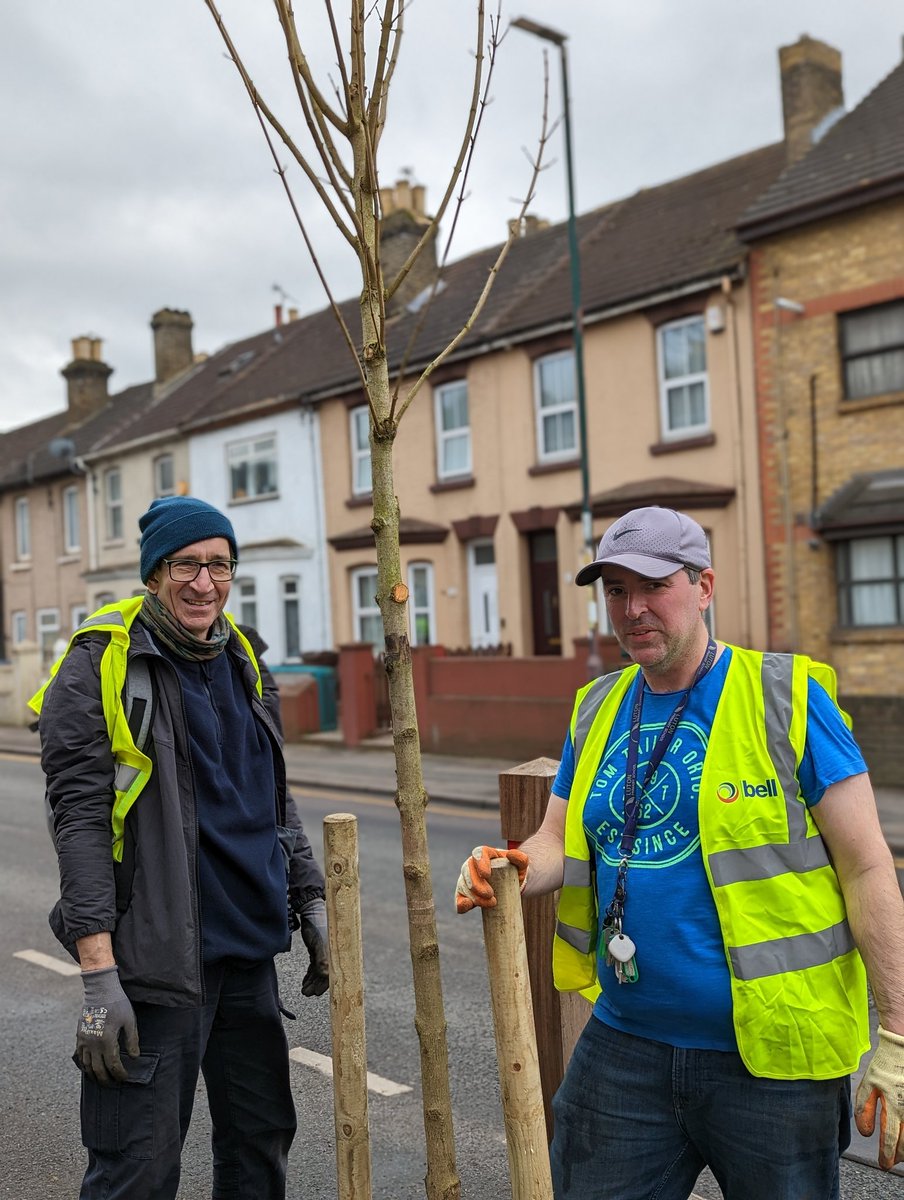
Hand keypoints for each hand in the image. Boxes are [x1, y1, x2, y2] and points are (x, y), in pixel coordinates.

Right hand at [77, 965, 139, 1085]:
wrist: (100, 989)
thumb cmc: (117, 1003)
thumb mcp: (129, 1020)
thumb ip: (132, 1040)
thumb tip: (134, 1057)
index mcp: (107, 1040)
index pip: (113, 1064)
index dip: (119, 1074)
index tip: (125, 1077)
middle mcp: (93, 1044)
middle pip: (98, 1069)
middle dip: (106, 1080)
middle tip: (113, 1084)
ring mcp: (84, 1040)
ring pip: (86, 1066)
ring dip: (94, 1075)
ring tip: (102, 1080)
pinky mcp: (79, 1036)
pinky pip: (80, 1056)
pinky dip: (84, 1065)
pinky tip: (90, 1068)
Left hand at [297, 898, 328, 996]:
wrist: (311, 911)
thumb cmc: (318, 926)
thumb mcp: (319, 945)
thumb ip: (322, 961)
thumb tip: (326, 976)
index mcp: (336, 953)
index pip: (332, 974)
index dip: (324, 986)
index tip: (315, 994)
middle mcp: (332, 954)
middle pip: (325, 975)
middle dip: (316, 985)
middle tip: (306, 993)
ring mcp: (325, 952)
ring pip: (319, 972)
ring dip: (312, 981)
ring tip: (303, 989)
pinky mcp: (318, 949)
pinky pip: (315, 966)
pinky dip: (310, 974)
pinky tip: (305, 980)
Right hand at [455, 845, 528, 912]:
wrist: (511, 886)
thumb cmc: (515, 872)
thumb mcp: (522, 865)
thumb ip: (521, 858)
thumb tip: (510, 855)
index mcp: (484, 853)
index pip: (478, 853)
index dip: (480, 863)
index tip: (487, 875)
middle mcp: (472, 864)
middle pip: (468, 870)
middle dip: (477, 884)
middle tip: (490, 894)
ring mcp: (466, 879)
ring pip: (464, 885)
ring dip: (474, 895)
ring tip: (491, 903)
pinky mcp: (464, 894)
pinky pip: (458, 899)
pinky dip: (461, 903)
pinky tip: (467, 906)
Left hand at [855, 1025, 903, 1168]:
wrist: (902, 1047)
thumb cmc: (885, 1065)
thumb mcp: (868, 1084)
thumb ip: (865, 1109)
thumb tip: (866, 1133)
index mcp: (893, 1106)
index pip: (889, 1138)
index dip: (886, 1154)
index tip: (884, 1163)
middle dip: (899, 1156)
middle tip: (891, 1162)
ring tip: (900, 1154)